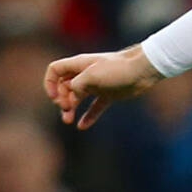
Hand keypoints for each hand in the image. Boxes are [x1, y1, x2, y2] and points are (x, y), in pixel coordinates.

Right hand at [44, 46, 160, 128]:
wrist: (142, 70)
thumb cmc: (117, 69)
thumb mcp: (92, 76)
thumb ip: (76, 85)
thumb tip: (72, 96)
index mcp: (79, 65)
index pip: (55, 70)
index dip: (50, 83)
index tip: (54, 97)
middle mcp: (85, 74)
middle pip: (64, 86)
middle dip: (62, 99)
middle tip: (66, 110)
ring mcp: (97, 85)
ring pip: (78, 98)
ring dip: (71, 109)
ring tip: (68, 121)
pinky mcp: (108, 95)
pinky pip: (95, 107)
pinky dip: (88, 116)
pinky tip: (82, 126)